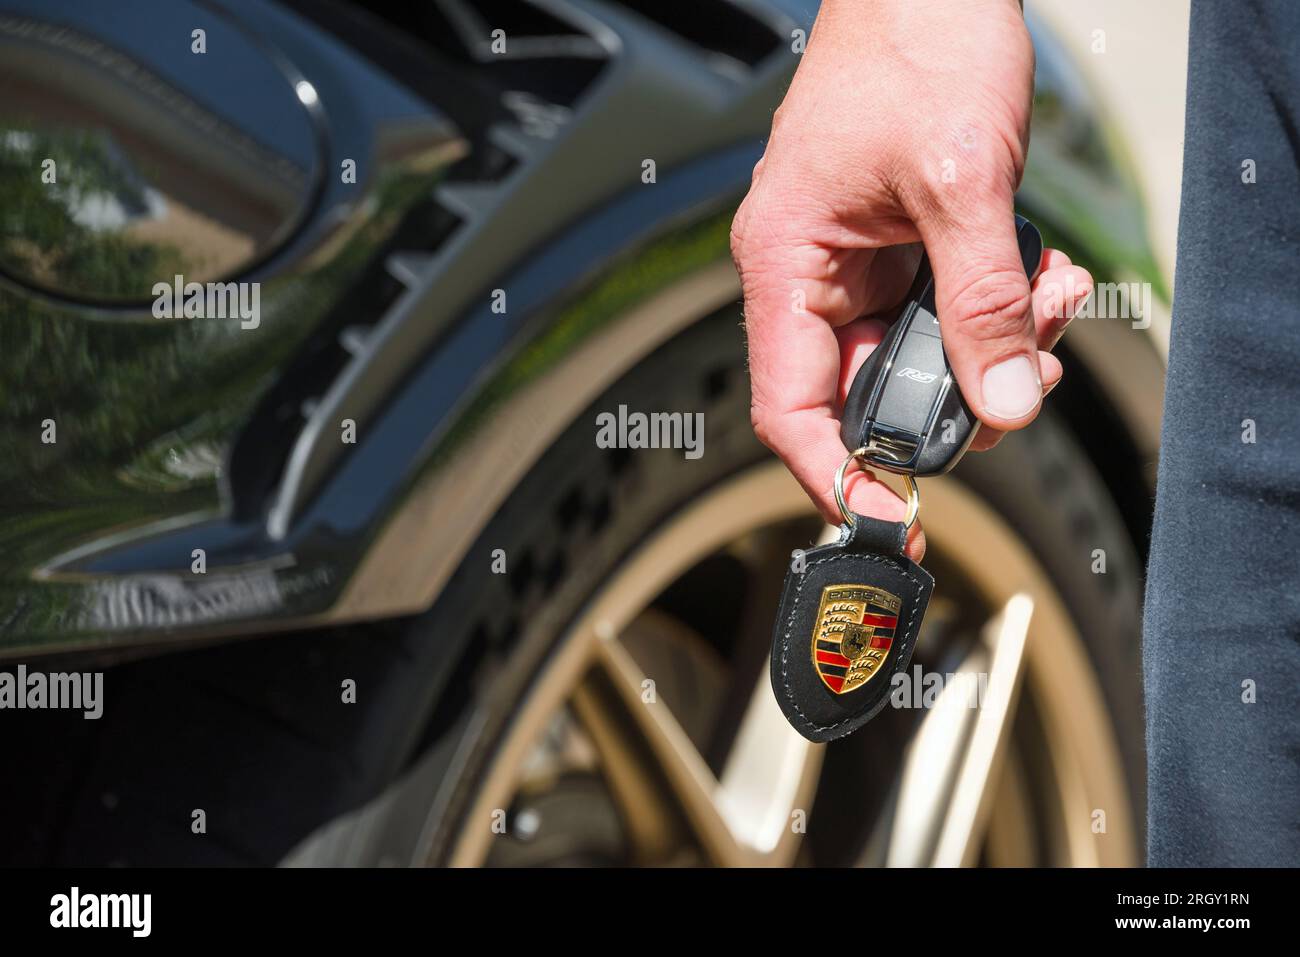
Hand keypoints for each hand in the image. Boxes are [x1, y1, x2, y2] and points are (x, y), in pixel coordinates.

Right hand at [730, 0, 1092, 558]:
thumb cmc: (913, 44)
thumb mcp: (960, 180)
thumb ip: (983, 301)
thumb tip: (1004, 402)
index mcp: (784, 263)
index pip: (788, 406)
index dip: (834, 473)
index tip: (889, 513)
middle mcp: (811, 275)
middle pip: (864, 392)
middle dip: (948, 405)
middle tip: (1014, 396)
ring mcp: (858, 265)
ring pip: (918, 358)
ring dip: (991, 353)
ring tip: (1046, 311)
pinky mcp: (902, 250)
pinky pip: (948, 313)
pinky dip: (1002, 312)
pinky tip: (1044, 280)